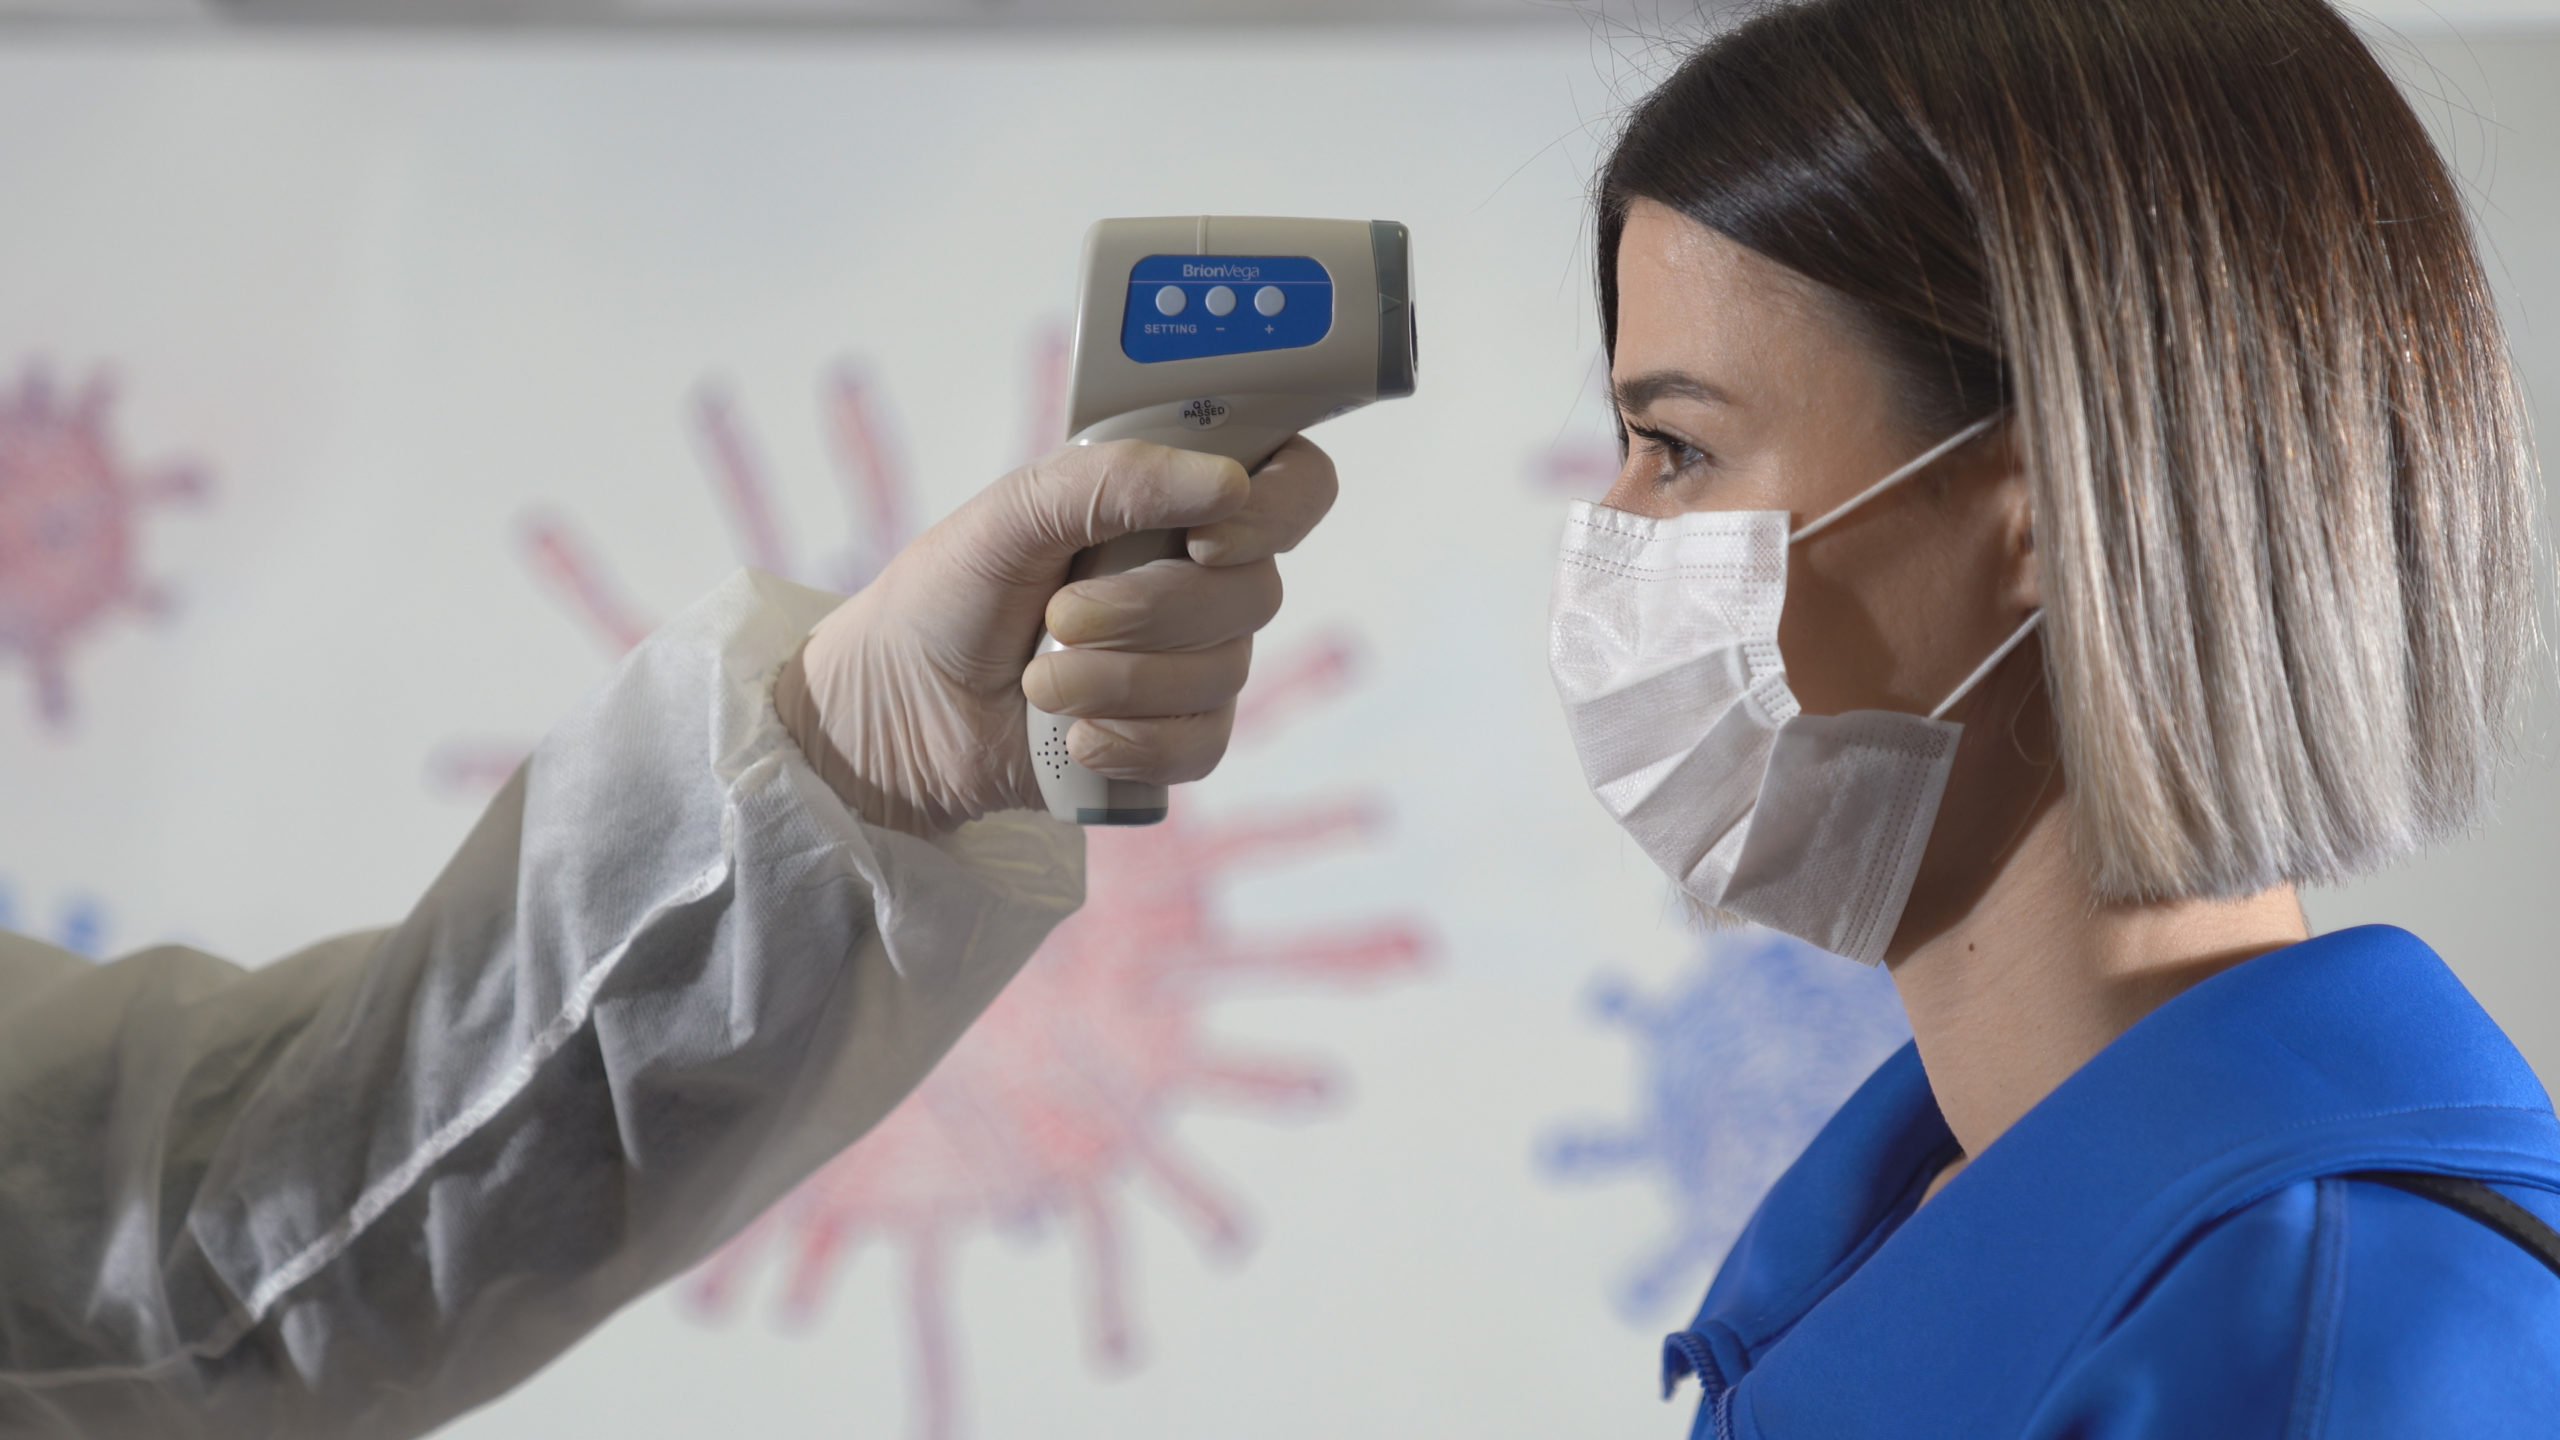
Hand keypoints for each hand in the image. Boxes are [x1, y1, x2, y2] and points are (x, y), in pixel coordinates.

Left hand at [777, 437, 1339, 835]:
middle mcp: (1199, 578)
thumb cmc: (951, 594)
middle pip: (1257, 591)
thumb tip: (1225, 482)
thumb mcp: (1013, 511)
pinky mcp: (1174, 739)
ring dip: (1119, 682)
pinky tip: (1073, 739)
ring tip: (1038, 683)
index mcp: (1172, 501)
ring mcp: (1194, 663)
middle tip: (1059, 617)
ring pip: (1226, 673)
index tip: (1206, 538)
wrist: (897, 709)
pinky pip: (1204, 746)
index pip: (1294, 485)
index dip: (1278, 509)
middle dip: (1150, 611)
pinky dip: (1133, 744)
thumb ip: (1114, 479)